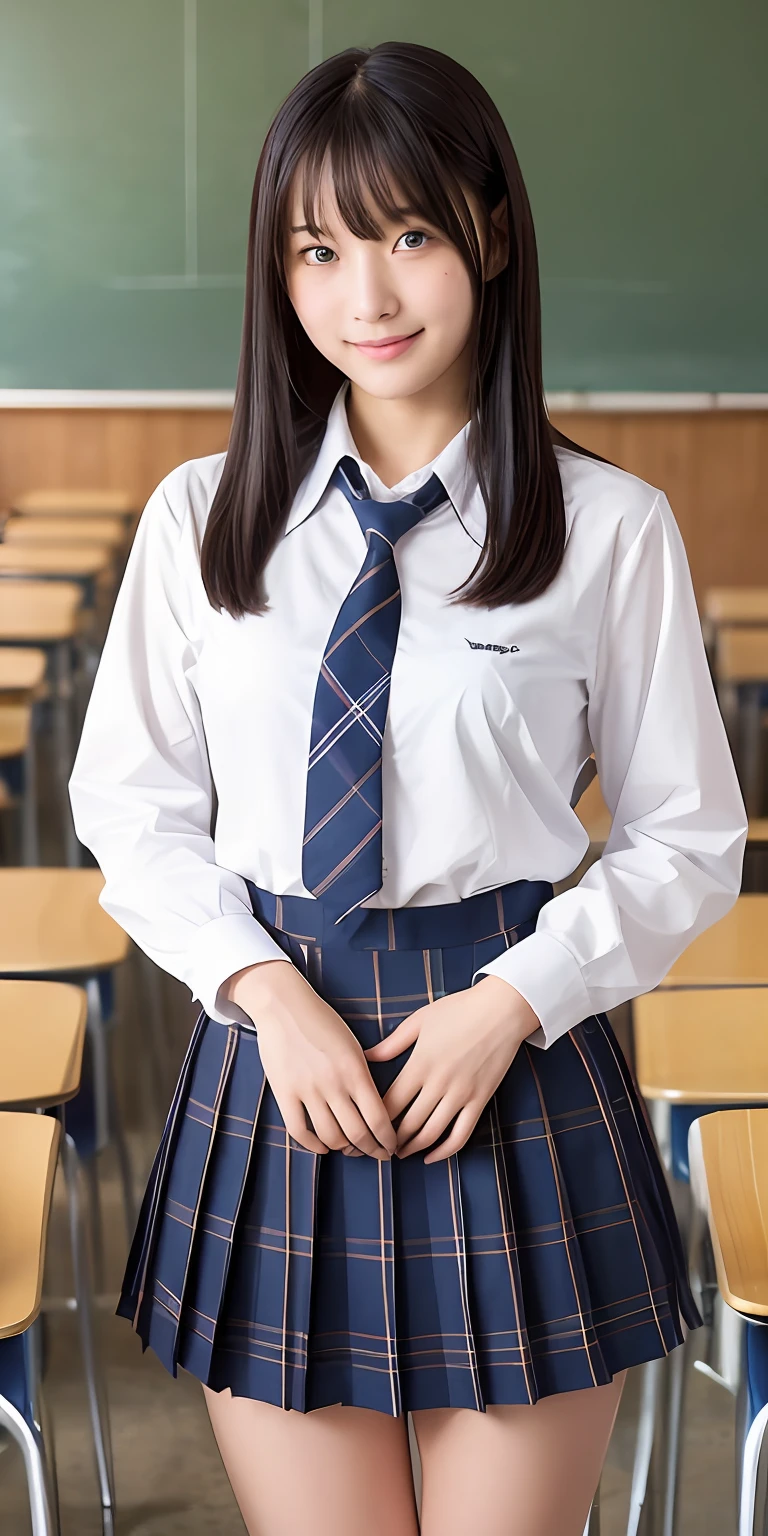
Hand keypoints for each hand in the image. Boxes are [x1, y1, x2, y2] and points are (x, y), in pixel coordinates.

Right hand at [226, 960, 396, 1160]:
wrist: (284, 1005)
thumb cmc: (322, 1021)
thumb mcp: (353, 1045)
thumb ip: (363, 1076)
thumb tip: (375, 1108)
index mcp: (355, 1070)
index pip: (378, 1118)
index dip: (387, 1140)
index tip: (391, 1148)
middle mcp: (333, 1083)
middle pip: (357, 1133)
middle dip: (371, 1150)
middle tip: (376, 1154)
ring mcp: (307, 1090)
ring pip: (330, 1137)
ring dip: (343, 1149)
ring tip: (349, 1148)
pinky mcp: (284, 1093)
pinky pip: (299, 1131)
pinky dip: (313, 1145)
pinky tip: (322, 1146)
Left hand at [363, 976, 539, 1163]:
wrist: (501, 1009)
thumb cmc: (459, 1009)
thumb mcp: (420, 1020)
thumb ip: (392, 1043)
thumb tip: (366, 1056)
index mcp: (420, 1064)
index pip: (390, 1102)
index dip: (375, 1119)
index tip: (367, 1127)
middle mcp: (438, 1083)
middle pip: (407, 1124)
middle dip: (390, 1140)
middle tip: (380, 1146)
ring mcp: (461, 1094)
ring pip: (431, 1134)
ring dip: (413, 1148)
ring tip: (401, 1153)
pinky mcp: (480, 1100)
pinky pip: (461, 1135)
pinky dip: (444, 1152)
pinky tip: (431, 1157)